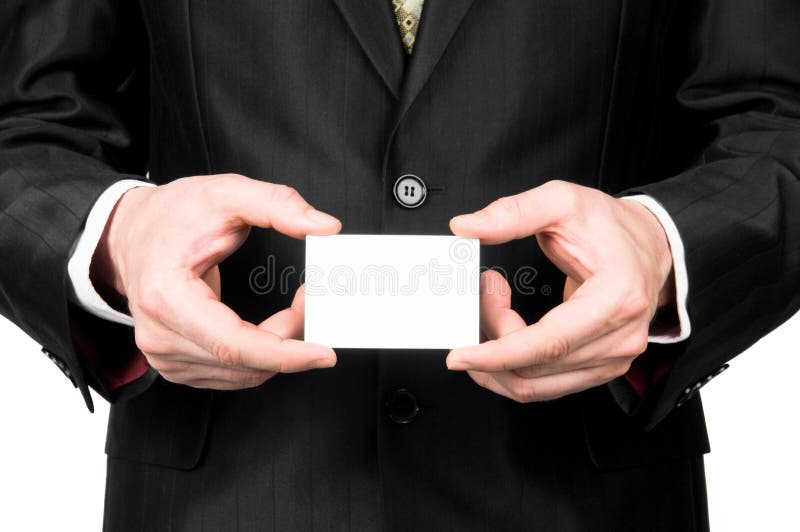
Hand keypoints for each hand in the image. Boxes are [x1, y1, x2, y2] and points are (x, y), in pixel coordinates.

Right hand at [92, 174, 340, 389]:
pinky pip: (232, 375)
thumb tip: (325, 226)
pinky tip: (272, 329)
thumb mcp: (227, 193)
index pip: (234, 345)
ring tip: (294, 309)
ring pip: (243, 374)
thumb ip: (279, 205)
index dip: (285, 354)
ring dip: (279, 350)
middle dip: (292, 340)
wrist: (131, 233)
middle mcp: (159, 335)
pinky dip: (261, 357)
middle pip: (244, 362)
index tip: (324, 353)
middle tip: (312, 302)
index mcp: (166, 296)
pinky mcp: (174, 365)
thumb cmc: (173, 215)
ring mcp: (163, 355)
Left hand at [446, 180, 674, 401]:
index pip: (548, 344)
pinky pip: (547, 385)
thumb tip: (467, 227)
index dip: (498, 354)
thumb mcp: (561, 202)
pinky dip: (514, 367)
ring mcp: (614, 358)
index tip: (460, 355)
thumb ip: (512, 213)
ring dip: (498, 359)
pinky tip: (504, 337)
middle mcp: (621, 337)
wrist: (650, 244)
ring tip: (491, 313)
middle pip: (535, 367)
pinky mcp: (602, 368)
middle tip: (482, 299)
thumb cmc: (610, 226)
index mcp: (617, 298)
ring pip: (535, 384)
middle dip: (491, 341)